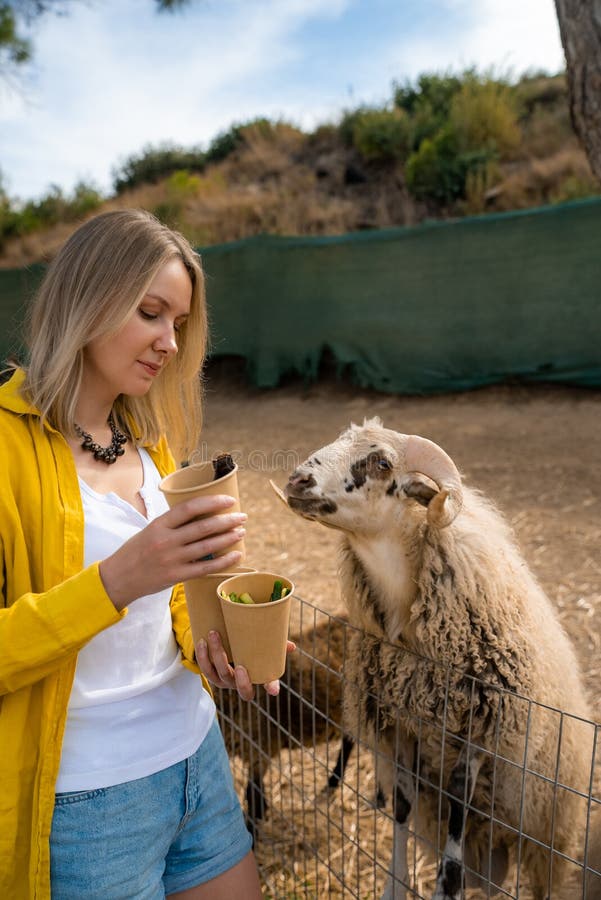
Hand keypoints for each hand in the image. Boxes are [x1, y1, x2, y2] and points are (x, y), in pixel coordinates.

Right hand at [99, 494, 245, 609]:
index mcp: (159, 524)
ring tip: (241, 532)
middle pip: (203, 527)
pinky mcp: (176, 576)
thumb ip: (173, 524)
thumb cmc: (136, 551)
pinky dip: (223, 561)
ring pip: (207, 546)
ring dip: (228, 538)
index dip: (212, 502)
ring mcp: (172, 559)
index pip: (189, 508)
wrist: (118, 578)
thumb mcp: (150, 530)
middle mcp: (166, 541)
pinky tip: (236, 555)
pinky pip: (205, 567)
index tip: (229, 500)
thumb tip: (203, 514)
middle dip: (227, 520)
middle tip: (242, 516)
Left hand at [196, 631, 296, 700]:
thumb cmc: (248, 647)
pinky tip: (202, 641)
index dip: (270, 686)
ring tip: (214, 634)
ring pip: (219, 674)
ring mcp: (224, 680)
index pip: (267, 683)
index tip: (273, 690)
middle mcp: (239, 683)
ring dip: (216, 655)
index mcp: (256, 676)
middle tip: (241, 666)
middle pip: (240, 686)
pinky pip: (205, 668)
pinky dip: (202, 655)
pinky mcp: (210, 674)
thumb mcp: (262, 645)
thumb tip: (292, 646)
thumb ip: (275, 645)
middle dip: (240, 680)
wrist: (225, 644)